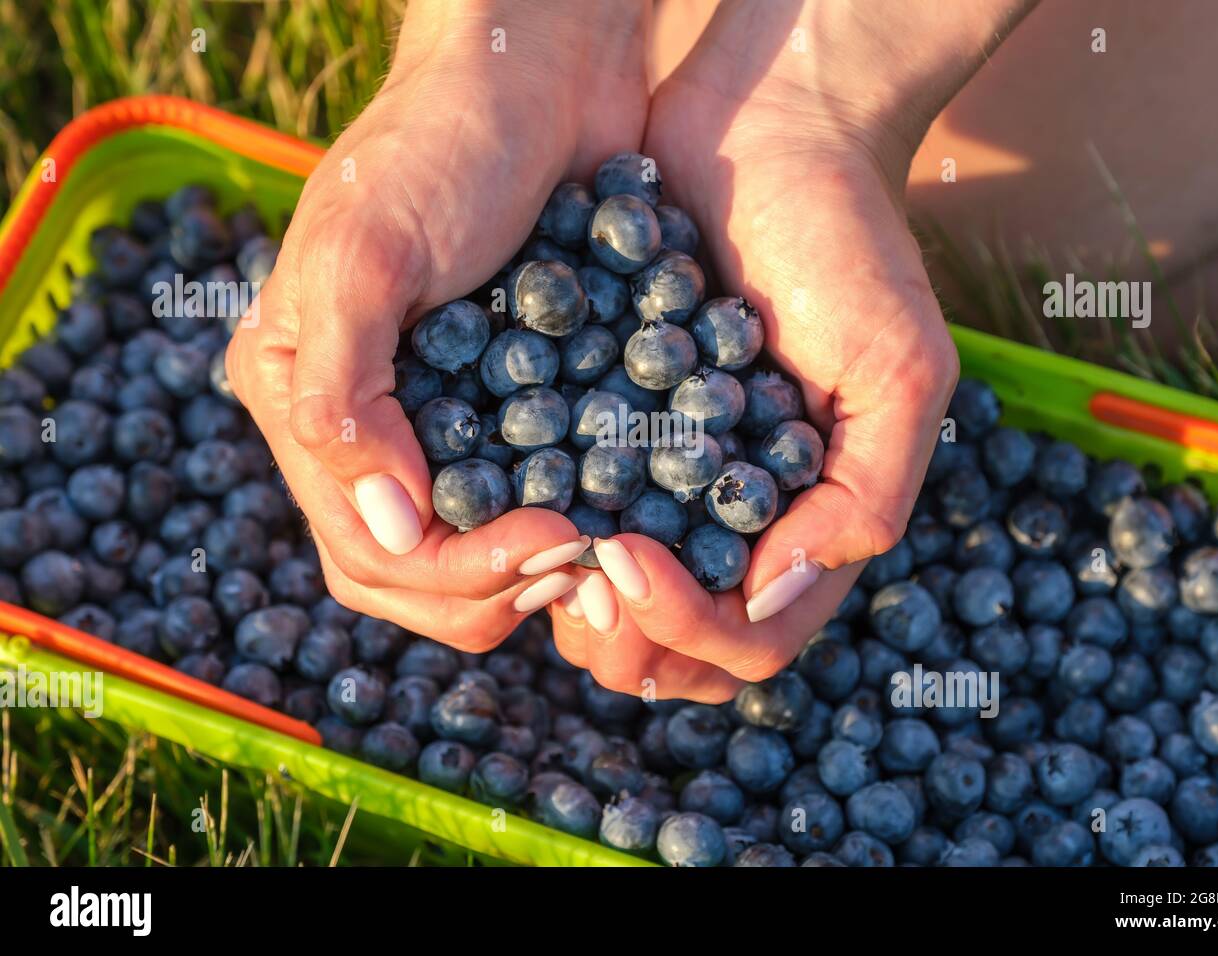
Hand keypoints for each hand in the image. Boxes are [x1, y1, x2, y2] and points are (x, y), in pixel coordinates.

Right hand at [226, 0, 649, 651]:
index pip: (363, 548)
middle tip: (578, 557)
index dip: (450, 573)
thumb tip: (386, 531)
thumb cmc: (437, 145)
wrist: (535, 73)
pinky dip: (571, 520)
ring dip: (533, 570)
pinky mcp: (514, 403)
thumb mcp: (366, 256)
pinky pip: (532, 495)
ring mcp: (442, 421)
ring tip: (600, 546)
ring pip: (472, 552)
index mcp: (305, 399)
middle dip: (491, 588)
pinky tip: (618, 514)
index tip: (546, 543)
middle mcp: (368, 426)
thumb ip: (347, 396)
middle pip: (412, 573)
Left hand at [550, 0, 1041, 698]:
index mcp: (807, 521)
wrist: (767, 121)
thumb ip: (865, 495)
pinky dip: (536, 520)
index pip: (749, 637)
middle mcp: (734, 517)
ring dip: (571, 596)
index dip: (688, 627)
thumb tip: (773, 597)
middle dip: (624, 633)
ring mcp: (670, 476)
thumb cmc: (845, 240)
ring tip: (534, 543)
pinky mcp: (611, 422)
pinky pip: (569, 505)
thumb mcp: (898, 369)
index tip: (627, 555)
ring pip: (615, 594)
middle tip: (573, 575)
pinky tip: (505, 492)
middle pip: (677, 644)